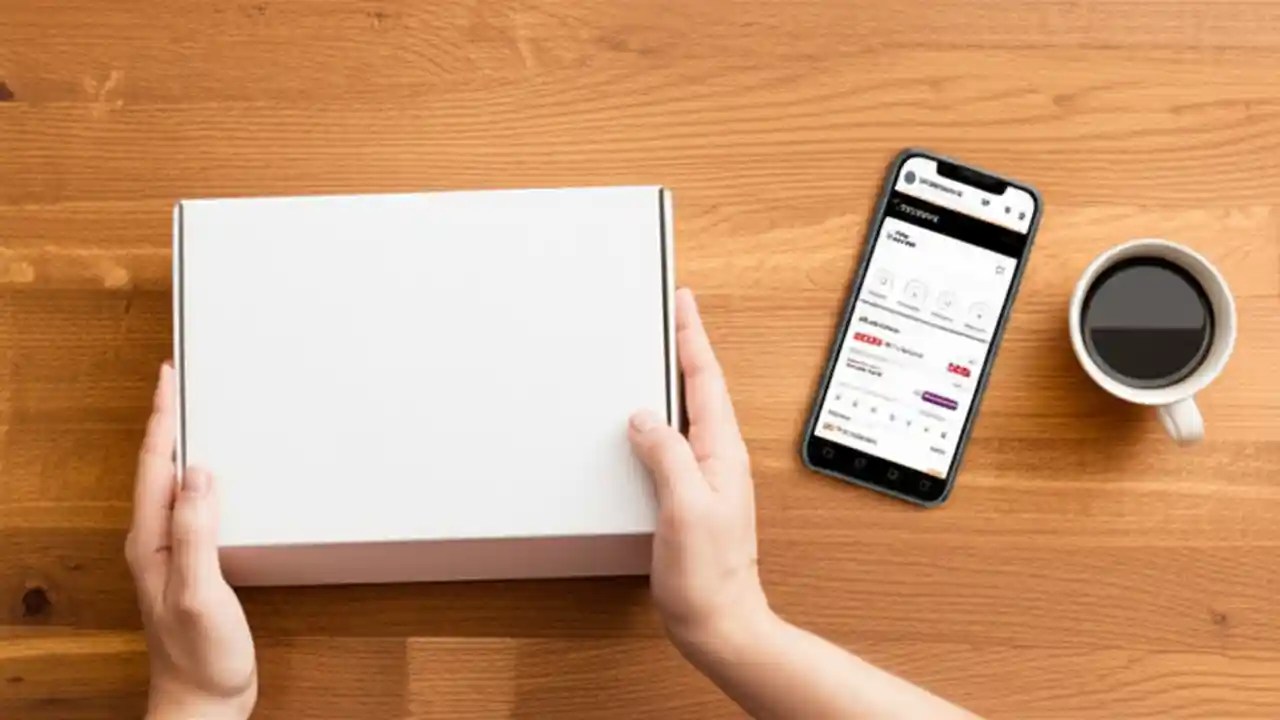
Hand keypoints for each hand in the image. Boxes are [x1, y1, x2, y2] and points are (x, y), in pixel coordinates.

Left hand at [125, 363, 257, 719]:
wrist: (204, 701)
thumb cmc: (201, 656)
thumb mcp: (200, 592)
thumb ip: (196, 533)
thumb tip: (198, 473)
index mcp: (151, 542)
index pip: (153, 466)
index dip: (160, 418)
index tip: (168, 378)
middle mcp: (155, 542)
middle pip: (156, 468)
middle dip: (166, 421)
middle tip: (177, 382)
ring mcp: (172, 553)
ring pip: (173, 485)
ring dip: (180, 447)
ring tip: (192, 414)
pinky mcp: (193, 564)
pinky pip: (192, 506)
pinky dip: (201, 479)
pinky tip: (214, 476)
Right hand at [629, 289, 772, 652]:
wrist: (719, 623)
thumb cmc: (708, 575)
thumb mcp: (684, 508)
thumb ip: (666, 456)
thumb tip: (644, 416)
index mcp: (722, 453)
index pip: (705, 381)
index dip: (692, 337)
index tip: (683, 301)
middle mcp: (719, 459)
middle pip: (700, 389)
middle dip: (687, 346)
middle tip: (671, 312)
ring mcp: (708, 477)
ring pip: (689, 413)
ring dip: (676, 378)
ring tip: (661, 350)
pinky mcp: (692, 496)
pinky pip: (676, 442)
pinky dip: (663, 418)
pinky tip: (649, 420)